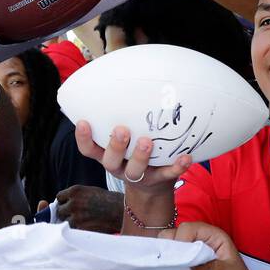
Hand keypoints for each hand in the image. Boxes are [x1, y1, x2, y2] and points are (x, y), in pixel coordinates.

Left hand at [53, 184, 124, 232]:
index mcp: (75, 191)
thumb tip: (64, 203)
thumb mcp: (90, 191)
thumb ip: (76, 196)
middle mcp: (73, 203)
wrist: (121, 211)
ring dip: (71, 222)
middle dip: (65, 213)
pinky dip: (77, 229)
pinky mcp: (80, 228)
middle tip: (76, 215)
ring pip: (64, 222)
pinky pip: (72, 230)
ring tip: (83, 221)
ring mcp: (75, 216)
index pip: (59, 197)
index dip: (64, 202)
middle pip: (59, 210)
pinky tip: (87, 226)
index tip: (69, 205)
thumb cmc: (108, 201)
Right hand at [73, 119, 191, 195]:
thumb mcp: (123, 142)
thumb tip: (123, 80)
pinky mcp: (160, 179)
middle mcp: (119, 166)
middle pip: (110, 161)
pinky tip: (186, 157)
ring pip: (135, 170)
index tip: (83, 122)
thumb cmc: (133, 154)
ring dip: (141, 156)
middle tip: (121, 130)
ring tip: (147, 141)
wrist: (152, 188)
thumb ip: (120, 121)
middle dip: (116, 146)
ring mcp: (139, 175)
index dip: (83, 138)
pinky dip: (177, 167)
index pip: (89, 149)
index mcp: (107, 155)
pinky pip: (168, 174)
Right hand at [158, 220, 266, 269]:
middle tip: (171, 264)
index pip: (188, 229)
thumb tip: (187, 259)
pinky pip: (162, 268)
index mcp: (212, 238)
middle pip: (171, 236)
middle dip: (168, 248)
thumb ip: (209, 266)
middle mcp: (197, 245)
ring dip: (161, 259)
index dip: (181, 239)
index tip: (180, 255)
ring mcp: (185, 260)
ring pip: (163, 251)